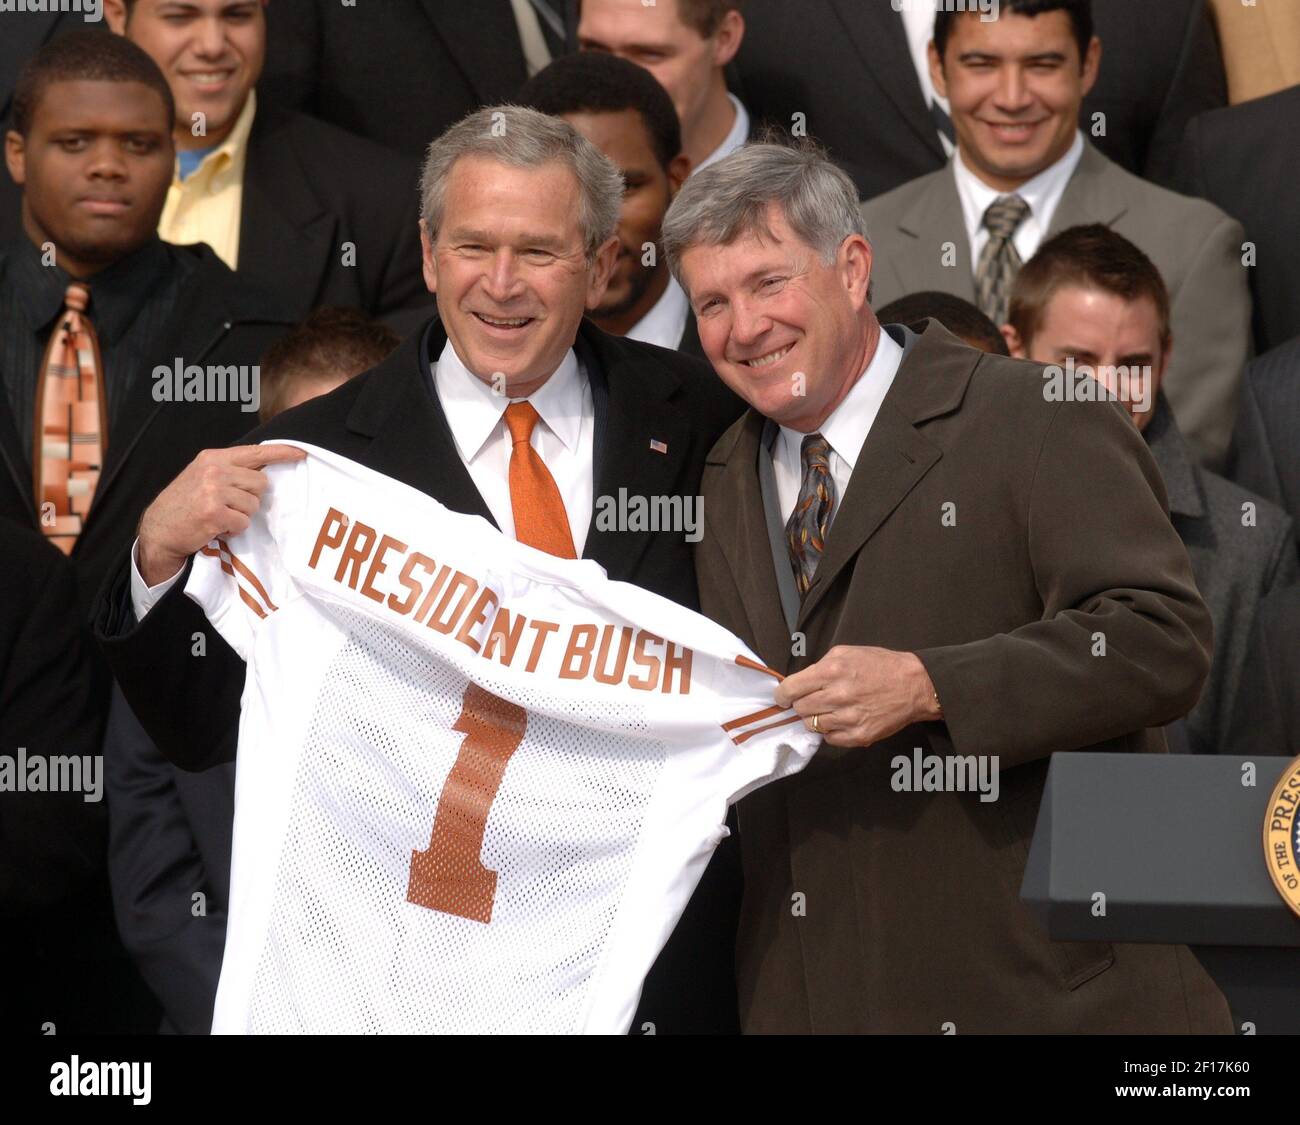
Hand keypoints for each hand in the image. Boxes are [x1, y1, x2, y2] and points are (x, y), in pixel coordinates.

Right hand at [136, 444, 306, 584]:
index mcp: (213, 458)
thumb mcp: (202, 475)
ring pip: (253, 505)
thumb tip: (265, 471)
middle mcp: (214, 470)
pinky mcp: (215, 513)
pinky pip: (244, 523)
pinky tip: (217, 527)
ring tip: (220, 516)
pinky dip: (234, 530)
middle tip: (230, 505)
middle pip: (261, 483)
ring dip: (241, 516)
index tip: (300, 452)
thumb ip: (230, 470)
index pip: (255, 452)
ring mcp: (214, 491)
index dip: (280, 453)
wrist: (159, 529)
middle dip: (251, 498)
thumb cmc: (185, 503)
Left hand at [773, 645, 940, 747]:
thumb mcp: (846, 653)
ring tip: (830, 709)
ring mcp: (848, 718)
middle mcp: (837, 696)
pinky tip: (841, 719)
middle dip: (801, 705)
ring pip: (812, 725)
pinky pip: (829, 738)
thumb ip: (819, 667)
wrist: (914, 685)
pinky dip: (831, 731)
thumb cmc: (879, 665)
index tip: (783, 697)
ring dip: (816, 718)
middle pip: (800, 709)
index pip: (790, 689)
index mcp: (831, 671)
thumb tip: (799, 683)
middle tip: (812, 701)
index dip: (782, 695)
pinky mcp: (859, 736)